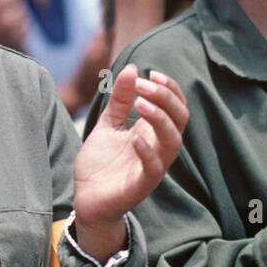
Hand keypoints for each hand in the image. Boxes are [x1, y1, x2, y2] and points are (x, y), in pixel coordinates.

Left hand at [73, 65, 187, 259]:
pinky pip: (154, 168)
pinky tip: (134, 137)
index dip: (170, 88)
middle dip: (166, 98)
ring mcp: (153, 166)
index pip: (176, 106)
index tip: (150, 73)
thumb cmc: (101, 163)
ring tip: (139, 103)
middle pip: (180, 119)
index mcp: (153, 131)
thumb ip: (118, 100)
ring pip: (173, 141)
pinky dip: (147, 151)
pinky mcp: (142, 184)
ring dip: (160, 119)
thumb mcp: (107, 124)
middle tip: (143, 84)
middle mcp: (158, 147)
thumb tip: (131, 69)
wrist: (86, 198)